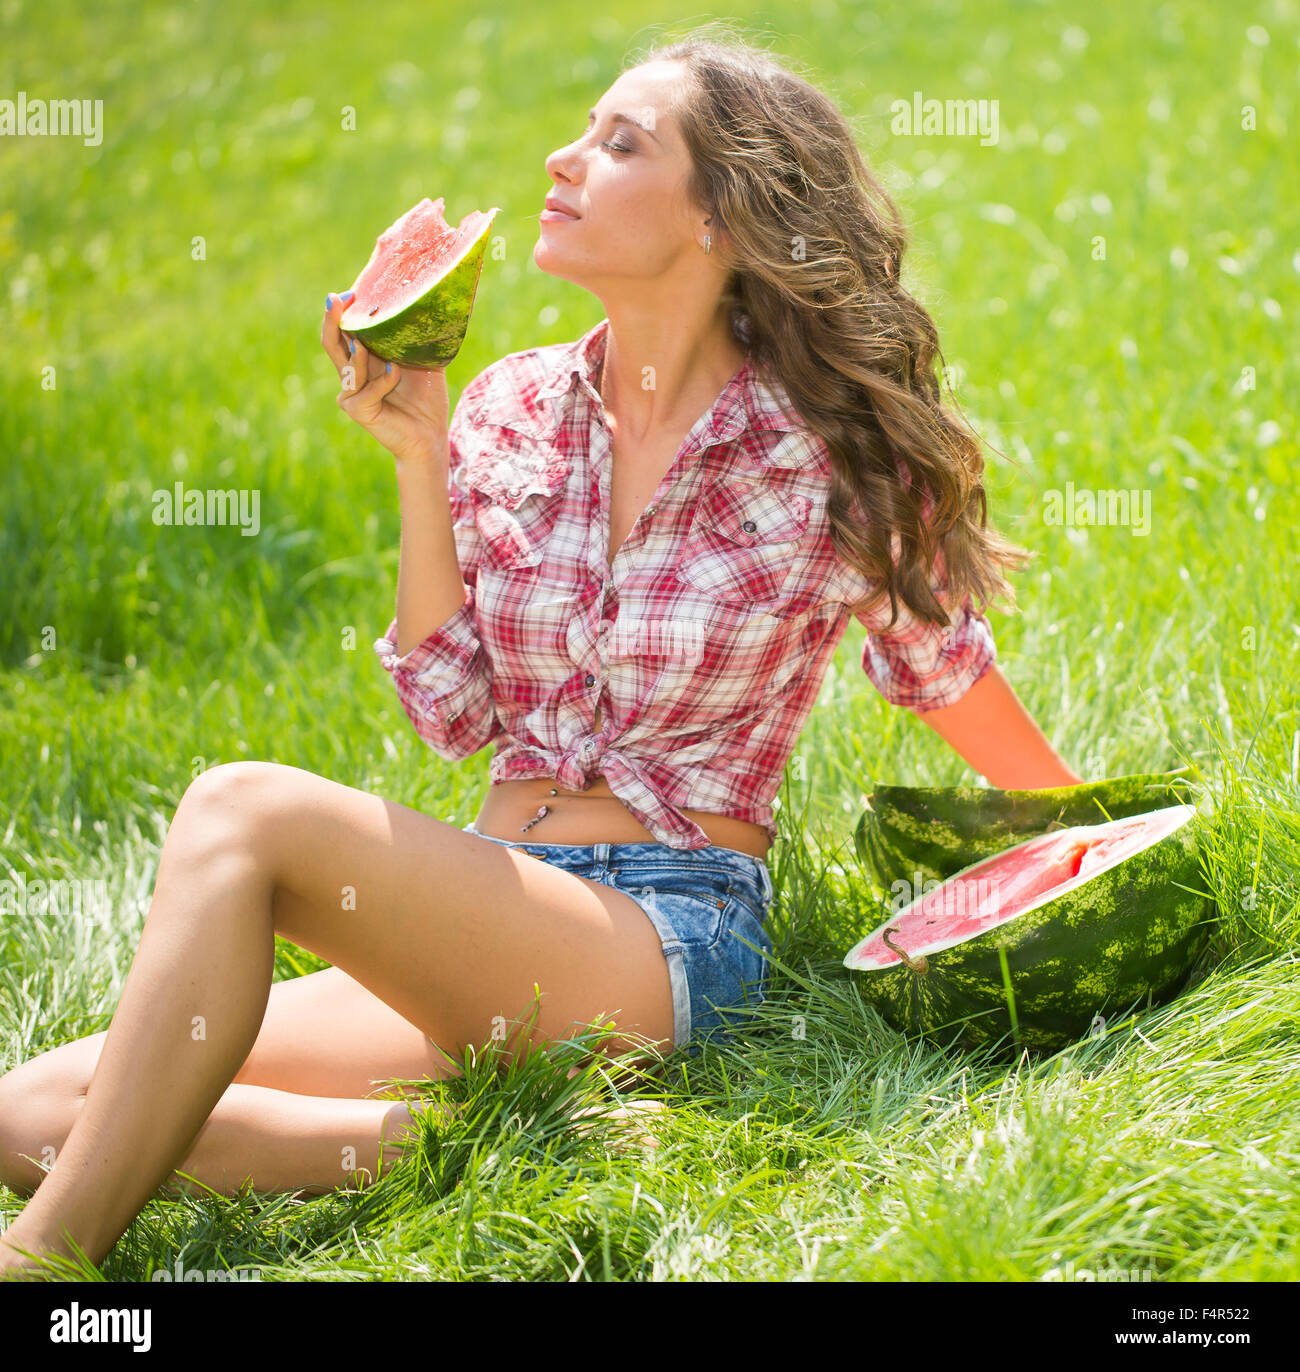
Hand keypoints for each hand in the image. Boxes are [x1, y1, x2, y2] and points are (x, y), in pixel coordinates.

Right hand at [320, 290, 448, 463]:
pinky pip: (367, 390)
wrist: (431, 435)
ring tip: (365, 340)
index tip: (349, 292)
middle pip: (332, 343)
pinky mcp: (359, 410)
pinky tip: (395, 372)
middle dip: (333, 320)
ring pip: (346, 364)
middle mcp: (353, 376)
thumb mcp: (423, 361)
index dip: (343, 312)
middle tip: (336, 299)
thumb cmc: (426, 399)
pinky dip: (383, 379)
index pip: (345, 332)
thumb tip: (425, 304)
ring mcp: (352, 394)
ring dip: (359, 352)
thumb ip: (416, 338)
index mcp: (364, 361)